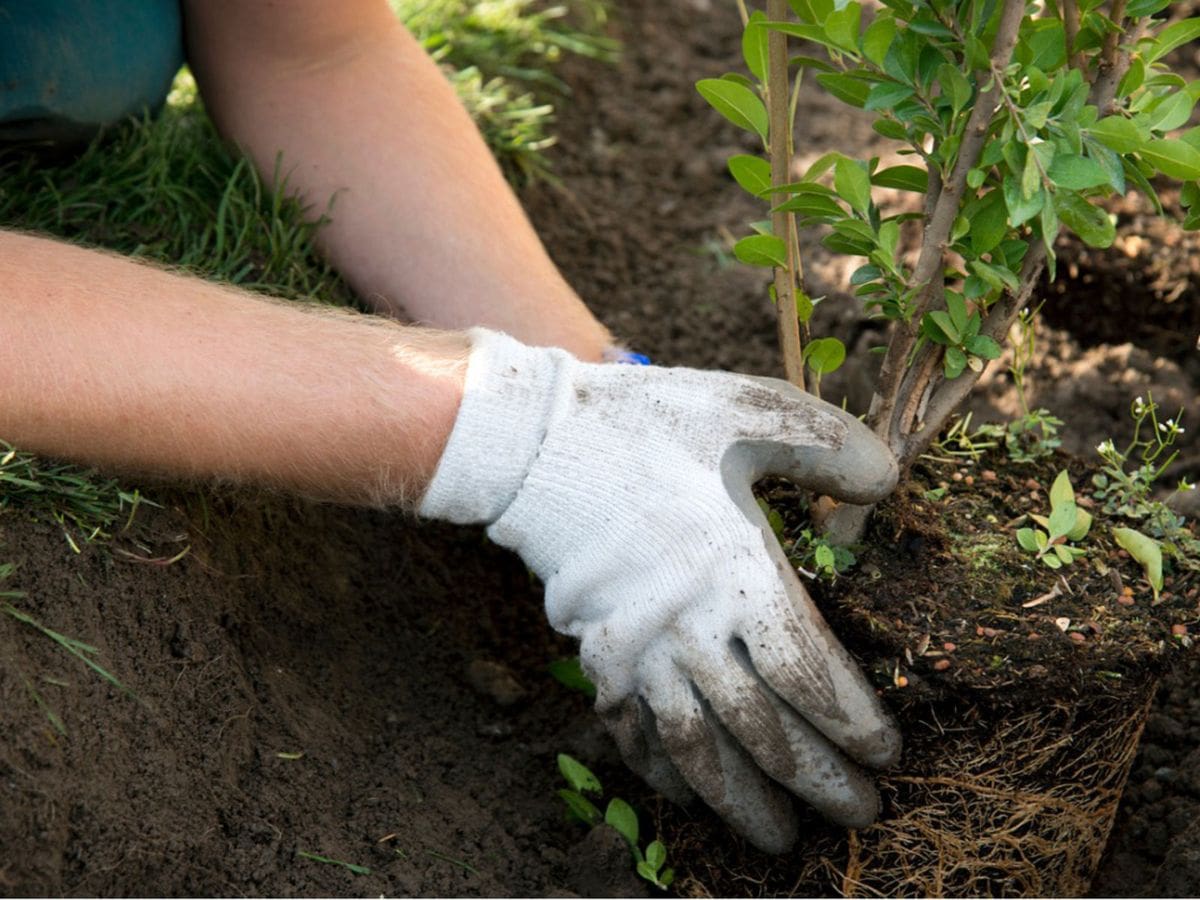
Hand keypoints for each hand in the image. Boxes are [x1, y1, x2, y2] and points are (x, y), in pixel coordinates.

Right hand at [420, 330, 899, 852]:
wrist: (536, 443)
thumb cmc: (649, 424)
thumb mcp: (751, 411)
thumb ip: (831, 447)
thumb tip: (888, 487)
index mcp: (737, 573)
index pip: (809, 676)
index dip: (852, 725)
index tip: (887, 756)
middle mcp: (690, 627)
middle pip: (763, 731)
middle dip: (815, 780)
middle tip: (859, 817)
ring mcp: (637, 649)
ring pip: (697, 749)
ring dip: (740, 800)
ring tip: (778, 840)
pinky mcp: (596, 653)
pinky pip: (633, 730)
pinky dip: (663, 773)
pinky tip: (686, 798)